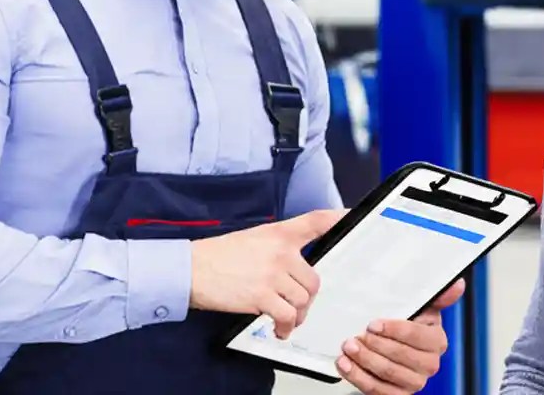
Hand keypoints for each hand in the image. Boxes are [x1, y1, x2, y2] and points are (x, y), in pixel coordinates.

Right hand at [190, 209, 343, 338]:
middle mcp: (281, 252)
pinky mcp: (263, 297)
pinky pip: (288, 316)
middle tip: (296, 303)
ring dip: (297, 314)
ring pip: (303, 300)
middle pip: (313, 279)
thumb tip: (295, 265)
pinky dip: (285, 326)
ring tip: (285, 319)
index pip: (316, 221)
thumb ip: (278, 247)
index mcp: (279, 233)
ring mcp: (273, 274)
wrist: (191, 270)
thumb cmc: (217, 256)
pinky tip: (279, 328)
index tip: (351, 216)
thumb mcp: (252, 239)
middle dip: (307, 296)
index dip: (338, 218)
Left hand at [337, 278, 465, 393]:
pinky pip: (377, 390)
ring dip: (364, 359)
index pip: (415, 335)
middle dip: (374, 345)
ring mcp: (414, 382)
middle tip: (356, 336)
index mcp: (436, 340)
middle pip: (400, 355)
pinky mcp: (398, 394)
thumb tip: (457, 284)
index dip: (393, 330)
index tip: (373, 324)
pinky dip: (358, 377)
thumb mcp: (421, 307)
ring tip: (348, 347)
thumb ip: (438, 296)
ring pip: (387, 372)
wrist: (395, 348)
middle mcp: (429, 364)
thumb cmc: (407, 324)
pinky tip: (345, 364)